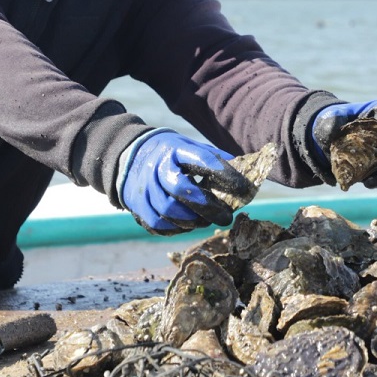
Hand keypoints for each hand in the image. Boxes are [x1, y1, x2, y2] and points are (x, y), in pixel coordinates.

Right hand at [120, 131, 253, 234]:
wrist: (132, 156)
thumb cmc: (172, 155)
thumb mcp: (191, 147)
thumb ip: (214, 159)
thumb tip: (244, 173)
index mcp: (175, 149)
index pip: (202, 159)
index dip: (224, 174)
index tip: (243, 187)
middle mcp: (157, 167)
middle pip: (181, 189)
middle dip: (207, 206)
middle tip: (225, 217)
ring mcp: (143, 187)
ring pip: (168, 211)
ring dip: (192, 221)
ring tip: (205, 221)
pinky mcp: (136, 205)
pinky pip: (156, 224)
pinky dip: (175, 229)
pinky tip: (187, 226)